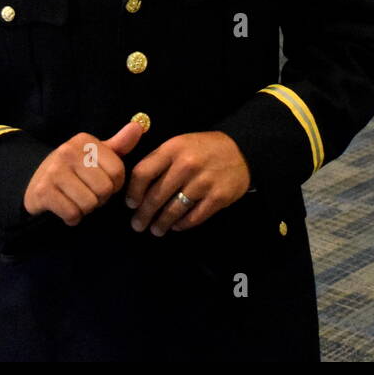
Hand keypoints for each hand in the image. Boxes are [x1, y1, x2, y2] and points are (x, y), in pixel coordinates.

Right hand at [23, 121, 141, 225]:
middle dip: (100, 199)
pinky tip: (66, 209)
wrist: (35, 183)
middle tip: (89, 194)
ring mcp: (54, 171)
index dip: (115, 185)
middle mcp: (68, 152)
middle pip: (105, 189)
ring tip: (77, 200)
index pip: (118, 171)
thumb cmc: (74, 170)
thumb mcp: (96, 155)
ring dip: (86, 209)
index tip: (104, 184)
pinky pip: (72, 213)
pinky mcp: (43, 191)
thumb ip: (119, 145)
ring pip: (89, 203)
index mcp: (85, 141)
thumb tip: (138, 126)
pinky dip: (73, 218)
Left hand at [126, 130, 249, 234]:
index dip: (133, 192)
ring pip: (173, 210)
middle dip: (143, 215)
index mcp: (173, 148)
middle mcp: (187, 165)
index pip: (143, 173)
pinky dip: (182, 224)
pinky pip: (194, 217)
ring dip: (161, 224)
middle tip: (138, 225)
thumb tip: (136, 187)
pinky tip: (177, 226)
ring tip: (156, 230)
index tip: (131, 204)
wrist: (242, 150)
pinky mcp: (218, 197)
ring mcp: (203, 182)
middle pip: (156, 196)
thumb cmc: (204, 148)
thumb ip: (159, 159)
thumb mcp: (180, 144)